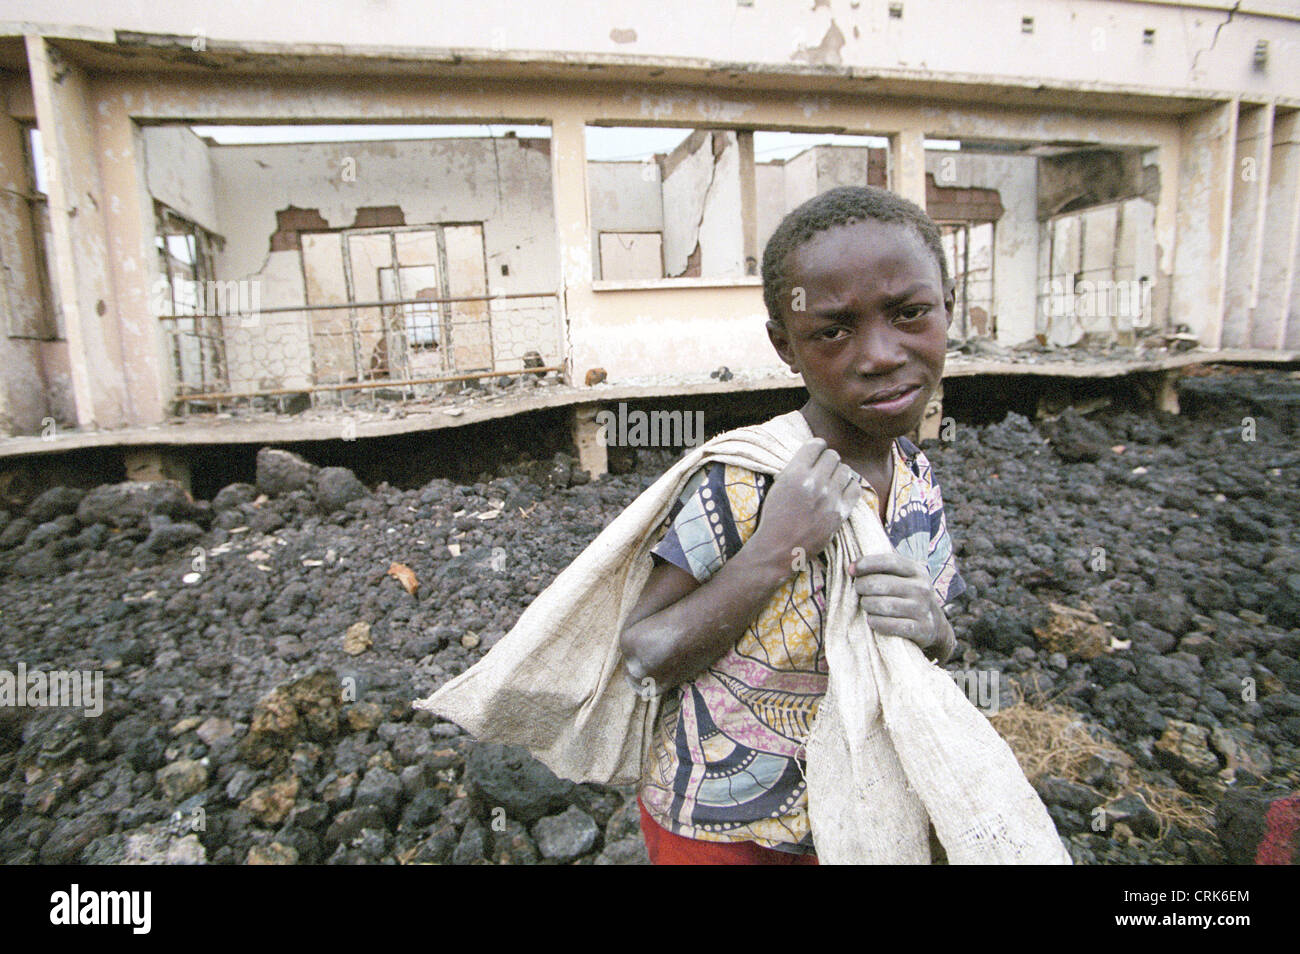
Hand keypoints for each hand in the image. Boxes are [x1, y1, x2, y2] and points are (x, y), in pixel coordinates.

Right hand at [751, 439, 861, 568]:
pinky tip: (842, 490)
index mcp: (795, 474)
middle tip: (823, 468)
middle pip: (832, 456)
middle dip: (828, 460)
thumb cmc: (774, 518)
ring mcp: (829, 498)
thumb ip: (795, 469)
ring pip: (845, 469)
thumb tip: (812, 455)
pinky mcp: (840, 513)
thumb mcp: (777, 487)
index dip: (817, 446)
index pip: (816, 445)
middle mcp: (814, 483)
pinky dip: (850, 486)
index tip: (816, 451)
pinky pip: (855, 488)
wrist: (778, 549)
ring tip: (832, 480)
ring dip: (839, 472)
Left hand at [849, 552, 954, 663]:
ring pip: (883, 605)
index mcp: (917, 571)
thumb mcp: (905, 578)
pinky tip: (872, 620)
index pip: (889, 561)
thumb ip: (885, 568)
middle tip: (858, 590)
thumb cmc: (910, 597)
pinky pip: (890, 625)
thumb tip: (853, 566)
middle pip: (882, 584)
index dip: (867, 563)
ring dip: (867, 605)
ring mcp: (922, 609)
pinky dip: (876, 622)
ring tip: (866, 605)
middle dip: (862, 586)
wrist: (935, 626)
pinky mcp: (921, 629)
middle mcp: (922, 588)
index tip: (851, 569)